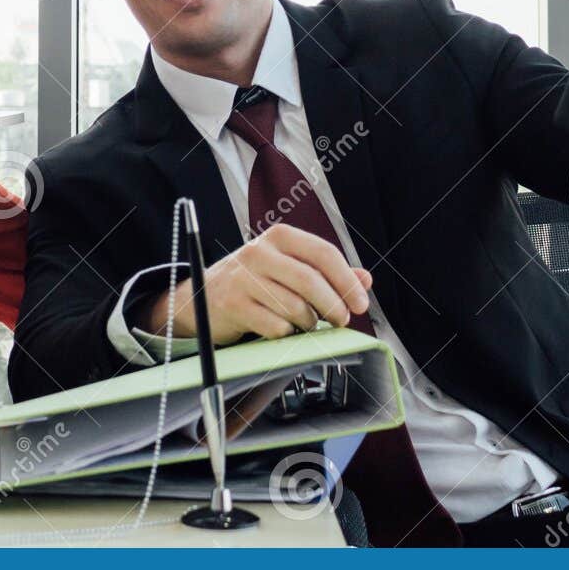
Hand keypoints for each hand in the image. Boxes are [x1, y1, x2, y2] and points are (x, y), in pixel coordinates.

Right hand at [138, 223, 372, 344]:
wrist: (202, 298)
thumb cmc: (254, 282)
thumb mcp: (289, 267)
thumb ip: (328, 272)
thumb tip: (365, 279)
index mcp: (279, 236)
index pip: (324, 253)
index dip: (347, 281)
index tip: (360, 304)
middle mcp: (259, 252)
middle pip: (310, 281)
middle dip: (333, 306)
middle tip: (341, 321)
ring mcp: (244, 278)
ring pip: (295, 307)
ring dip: (307, 322)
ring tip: (304, 322)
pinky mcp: (233, 305)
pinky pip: (276, 326)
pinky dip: (285, 333)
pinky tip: (280, 328)